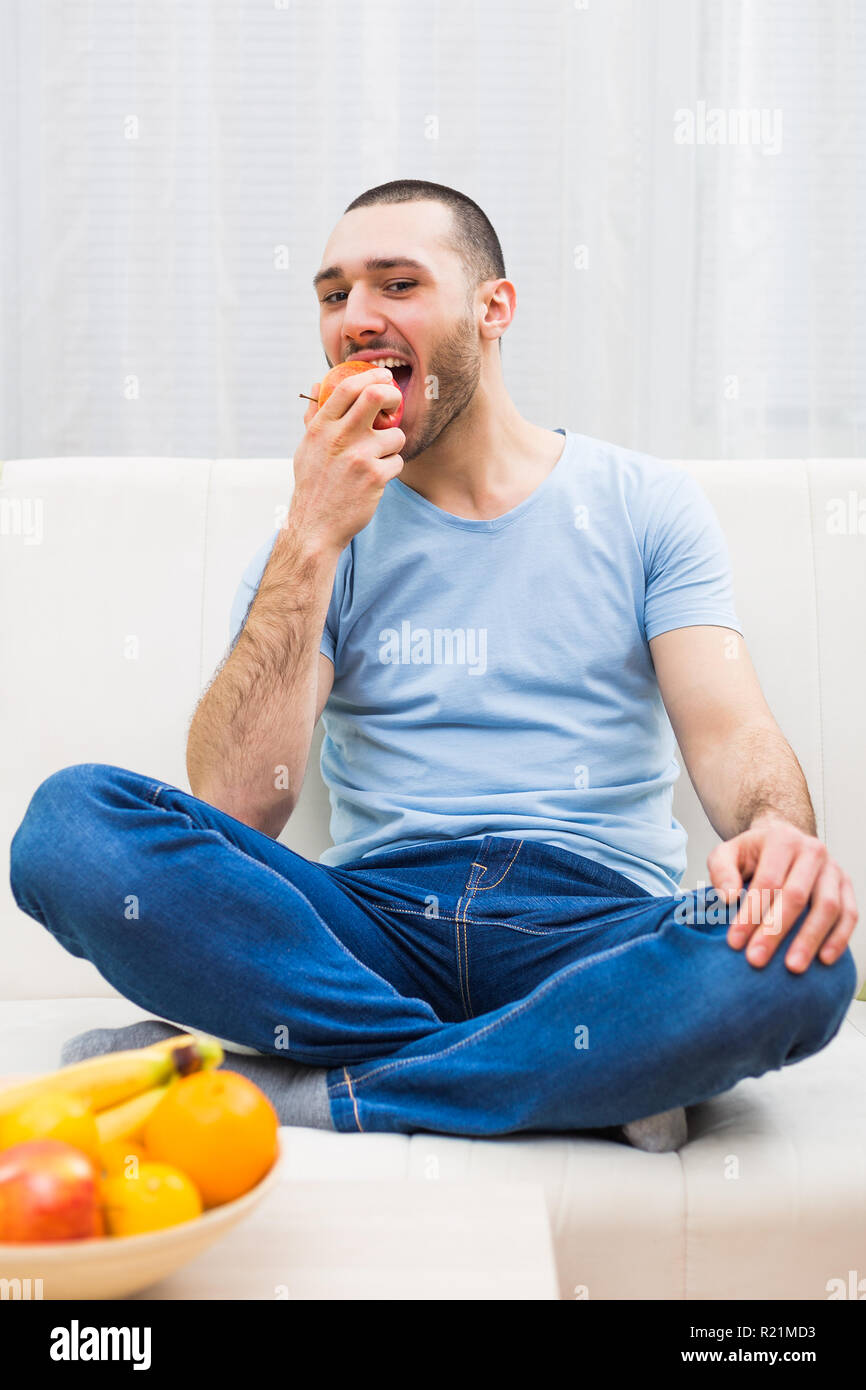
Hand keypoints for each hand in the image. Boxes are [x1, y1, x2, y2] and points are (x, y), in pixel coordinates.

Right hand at [290, 368, 404, 552]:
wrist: (316, 526)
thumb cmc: (313, 486)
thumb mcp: (306, 448)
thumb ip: (314, 417)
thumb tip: (318, 384)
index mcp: (321, 428)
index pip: (347, 388)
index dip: (371, 376)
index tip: (383, 377)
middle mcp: (339, 438)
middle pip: (376, 396)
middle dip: (392, 395)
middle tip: (395, 403)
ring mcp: (359, 456)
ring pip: (395, 435)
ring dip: (393, 446)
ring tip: (378, 459)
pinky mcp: (375, 477)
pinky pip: (398, 461)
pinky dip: (391, 469)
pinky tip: (376, 480)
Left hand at [707, 816, 857, 972]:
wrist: (782, 841)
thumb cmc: (752, 854)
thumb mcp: (726, 854)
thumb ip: (721, 871)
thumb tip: (729, 898)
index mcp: (782, 839)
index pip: (767, 881)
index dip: (751, 913)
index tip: (735, 942)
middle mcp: (812, 850)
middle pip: (796, 895)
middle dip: (775, 931)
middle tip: (757, 959)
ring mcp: (833, 868)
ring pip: (827, 907)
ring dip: (810, 939)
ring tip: (793, 967)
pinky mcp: (846, 885)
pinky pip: (849, 914)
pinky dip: (838, 938)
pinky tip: (824, 960)